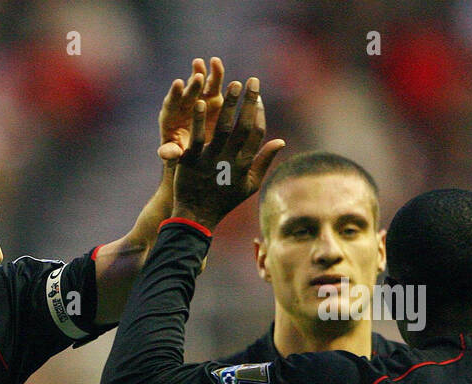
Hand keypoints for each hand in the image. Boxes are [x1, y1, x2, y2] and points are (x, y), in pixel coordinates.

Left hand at [158, 57, 224, 163]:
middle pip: (186, 94)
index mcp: (170, 118)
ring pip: (198, 84)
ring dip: (200, 73)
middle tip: (198, 77)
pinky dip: (215, 73)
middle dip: (192, 86)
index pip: (171, 104)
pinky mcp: (212, 98)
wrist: (196, 149)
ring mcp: (198, 99)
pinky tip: (216, 62)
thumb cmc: (180, 152)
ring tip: (200, 63)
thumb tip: (167, 154)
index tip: (178, 83)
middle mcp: (183, 105)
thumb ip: (170, 153)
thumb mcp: (174, 154)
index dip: (175, 94)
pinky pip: (213, 84)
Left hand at [171, 77, 284, 230]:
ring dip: (229, 105)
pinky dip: (200, 120)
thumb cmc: (224, 200)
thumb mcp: (249, 185)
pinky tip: (202, 102)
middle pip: (243, 126)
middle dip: (248, 102)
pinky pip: (196, 137)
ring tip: (232, 84)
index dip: (258, 113)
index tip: (258, 96)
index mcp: (245, 164)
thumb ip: (264, 162)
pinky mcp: (191, 161)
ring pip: (222, 128)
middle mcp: (230, 160)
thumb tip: (280, 140)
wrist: (196, 216)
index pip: (256, 133)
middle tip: (251, 81)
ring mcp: (210, 160)